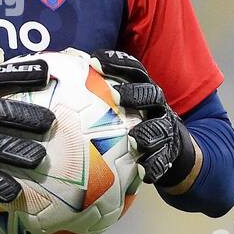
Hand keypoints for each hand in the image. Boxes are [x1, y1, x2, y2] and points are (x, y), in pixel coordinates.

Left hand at [93, 49, 196, 188]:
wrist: (173, 146)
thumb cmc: (136, 120)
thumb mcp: (124, 104)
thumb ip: (98, 91)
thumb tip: (61, 71)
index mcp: (143, 89)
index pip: (133, 70)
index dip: (116, 63)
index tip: (94, 62)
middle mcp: (156, 106)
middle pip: (149, 94)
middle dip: (133, 94)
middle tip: (114, 96)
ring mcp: (165, 128)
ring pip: (159, 128)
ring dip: (146, 133)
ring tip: (134, 141)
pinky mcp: (169, 152)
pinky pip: (163, 160)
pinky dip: (154, 166)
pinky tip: (143, 172)